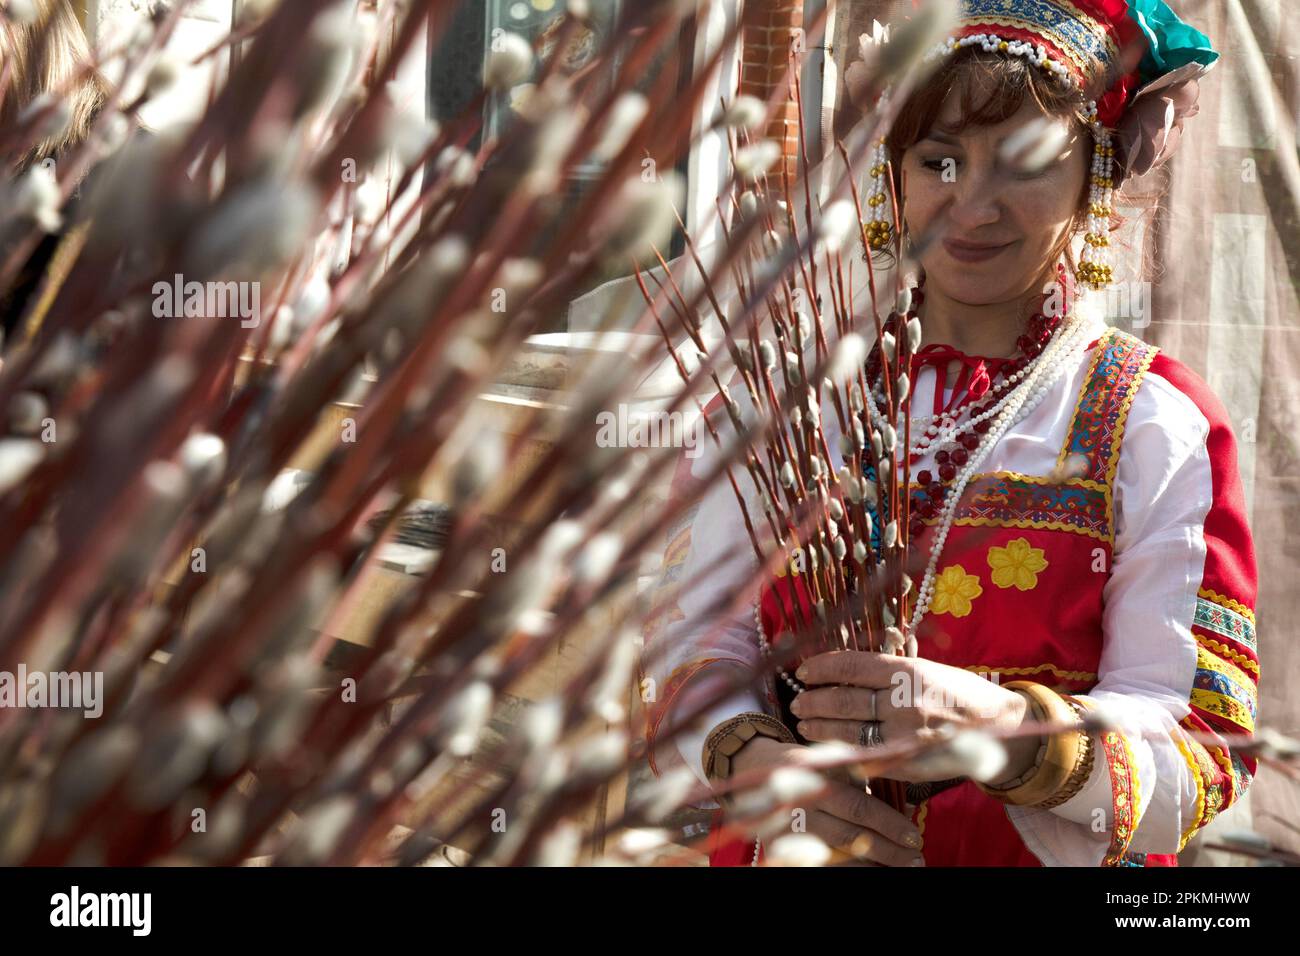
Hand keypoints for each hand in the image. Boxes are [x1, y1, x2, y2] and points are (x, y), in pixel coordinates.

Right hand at [729, 736, 924, 865]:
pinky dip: (850, 870)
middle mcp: (802, 806)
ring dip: (875, 865)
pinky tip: (871, 870)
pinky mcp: (782, 848)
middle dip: (889, 850)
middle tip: (916, 858)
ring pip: (839, 856)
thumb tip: (903, 795)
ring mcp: (790, 830)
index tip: (913, 835)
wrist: (753, 771)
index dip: (889, 823)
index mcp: (817, 779)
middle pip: (852, 836)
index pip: (859, 806)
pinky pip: (822, 865)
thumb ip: (862, 772)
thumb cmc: (805, 764)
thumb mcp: (830, 759)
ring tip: (903, 867)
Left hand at [789, 650, 1040, 783]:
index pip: (851, 666)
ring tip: (804, 722)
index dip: (821, 668)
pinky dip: (840, 750)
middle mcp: (905, 701)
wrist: (1000, 726)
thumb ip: (887, 667)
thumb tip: (842, 664)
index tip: (803, 671)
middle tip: (797, 700)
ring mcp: (906, 735)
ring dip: (819, 726)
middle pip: (843, 699)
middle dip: (813, 701)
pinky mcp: (908, 761)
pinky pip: (865, 755)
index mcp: (908, 671)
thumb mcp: (926, 667)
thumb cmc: (958, 691)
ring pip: (849, 730)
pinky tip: (827, 746)